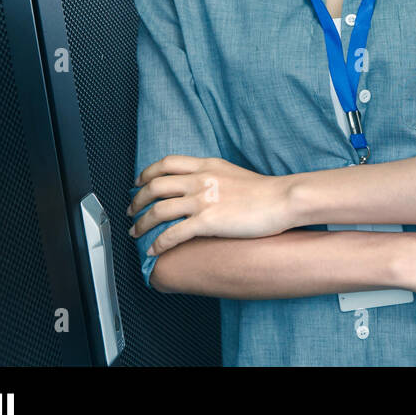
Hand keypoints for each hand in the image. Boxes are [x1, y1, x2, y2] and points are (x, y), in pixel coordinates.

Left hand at [127, 155, 295, 255]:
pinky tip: (154, 251)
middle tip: (132, 211)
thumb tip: (200, 185)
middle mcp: (201, 180)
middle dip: (137, 200)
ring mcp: (203, 200)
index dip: (147, 173)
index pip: (167, 163)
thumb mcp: (233, 173)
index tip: (139, 183)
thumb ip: (213, 175)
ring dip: (142, 223)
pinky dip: (159, 243)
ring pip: (159, 210)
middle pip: (155, 186)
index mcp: (207, 165)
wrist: (283, 199)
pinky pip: (173, 234)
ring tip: (136, 233)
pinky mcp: (208, 221)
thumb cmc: (265, 191)